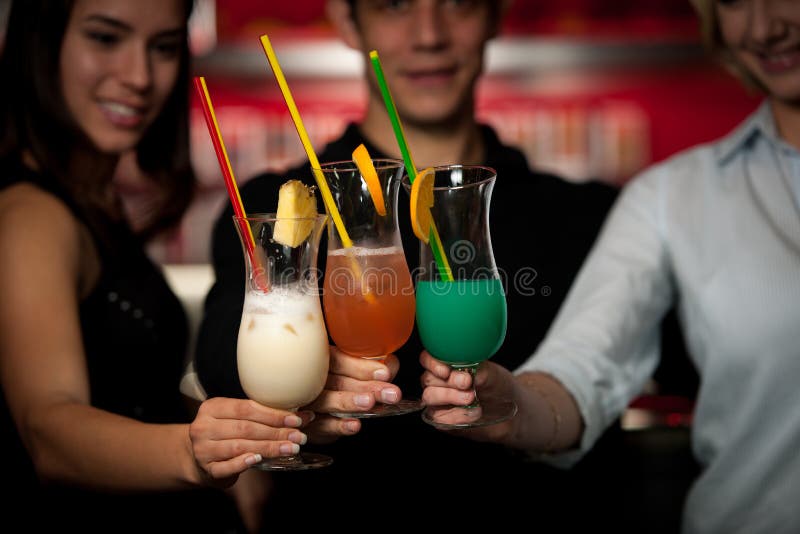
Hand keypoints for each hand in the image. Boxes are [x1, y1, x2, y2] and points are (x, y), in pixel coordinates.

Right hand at [189, 397, 312, 485]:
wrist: (199, 457)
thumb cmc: (225, 433)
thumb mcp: (235, 418)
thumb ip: (260, 415)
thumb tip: (300, 416)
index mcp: (212, 407)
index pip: (246, 409)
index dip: (273, 414)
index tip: (296, 420)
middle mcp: (204, 427)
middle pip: (246, 428)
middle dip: (276, 432)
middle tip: (299, 436)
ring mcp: (203, 449)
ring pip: (240, 446)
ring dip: (269, 448)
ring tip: (290, 448)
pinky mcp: (206, 469)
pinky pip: (227, 467)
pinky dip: (243, 462)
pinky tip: (259, 459)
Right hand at [301, 346, 400, 442]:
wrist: (317, 413)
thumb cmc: (339, 386)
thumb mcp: (356, 372)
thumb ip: (374, 368)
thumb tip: (391, 364)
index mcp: (323, 361)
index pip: (341, 360)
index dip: (363, 367)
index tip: (385, 373)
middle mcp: (312, 380)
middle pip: (338, 382)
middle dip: (367, 387)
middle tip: (390, 393)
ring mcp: (309, 402)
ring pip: (328, 402)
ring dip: (350, 402)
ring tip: (369, 403)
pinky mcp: (310, 426)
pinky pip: (322, 426)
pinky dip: (339, 426)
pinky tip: (354, 425)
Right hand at [419, 350, 514, 442]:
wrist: (511, 409)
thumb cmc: (498, 386)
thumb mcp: (490, 373)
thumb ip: (475, 369)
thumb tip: (465, 370)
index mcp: (446, 364)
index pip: (427, 359)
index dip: (433, 364)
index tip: (447, 370)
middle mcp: (439, 382)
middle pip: (427, 379)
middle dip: (448, 382)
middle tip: (467, 383)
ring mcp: (440, 402)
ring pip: (429, 397)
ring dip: (450, 397)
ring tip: (471, 398)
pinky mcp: (444, 420)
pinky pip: (440, 418)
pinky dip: (456, 415)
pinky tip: (473, 412)